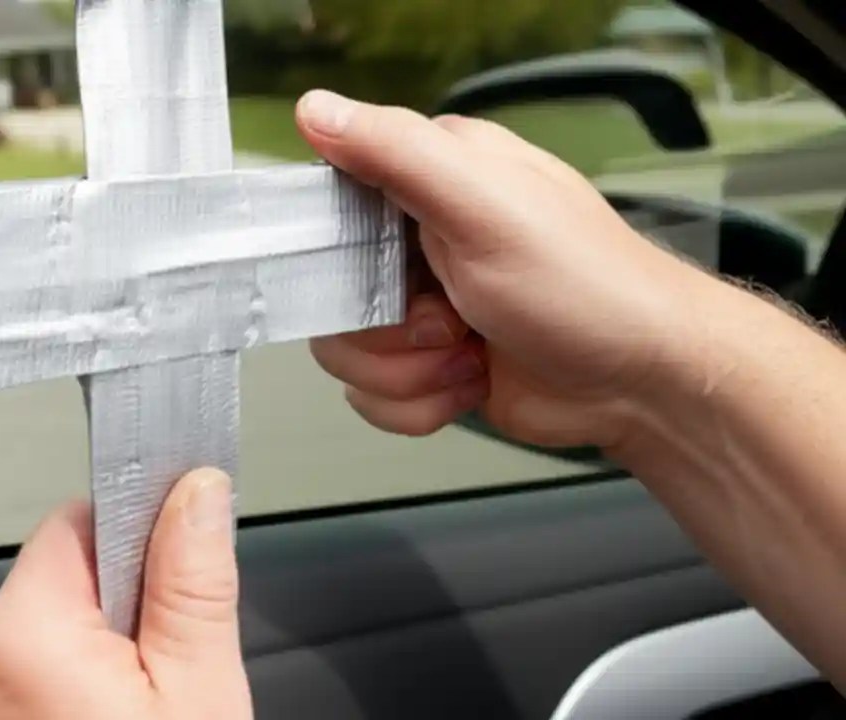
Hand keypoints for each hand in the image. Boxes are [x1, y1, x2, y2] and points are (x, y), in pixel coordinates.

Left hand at [0, 469, 251, 719]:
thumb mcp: (197, 691)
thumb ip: (192, 584)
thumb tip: (197, 491)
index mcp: (19, 633)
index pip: (76, 525)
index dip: (138, 546)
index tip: (170, 584)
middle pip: (60, 587)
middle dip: (116, 618)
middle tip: (161, 681)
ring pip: (41, 644)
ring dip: (84, 666)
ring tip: (130, 718)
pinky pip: (16, 691)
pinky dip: (55, 703)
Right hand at [299, 90, 707, 448]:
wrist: (643, 383)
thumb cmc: (586, 288)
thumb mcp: (484, 205)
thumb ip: (394, 151)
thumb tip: (315, 109)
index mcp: (430, 177)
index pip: (331, 201)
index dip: (339, 251)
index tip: (381, 273)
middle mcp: (419, 238)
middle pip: (330, 292)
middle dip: (384, 330)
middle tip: (448, 320)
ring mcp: (422, 306)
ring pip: (346, 352)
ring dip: (407, 373)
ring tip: (469, 355)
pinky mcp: (429, 362)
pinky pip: (373, 395)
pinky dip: (419, 404)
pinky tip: (469, 382)